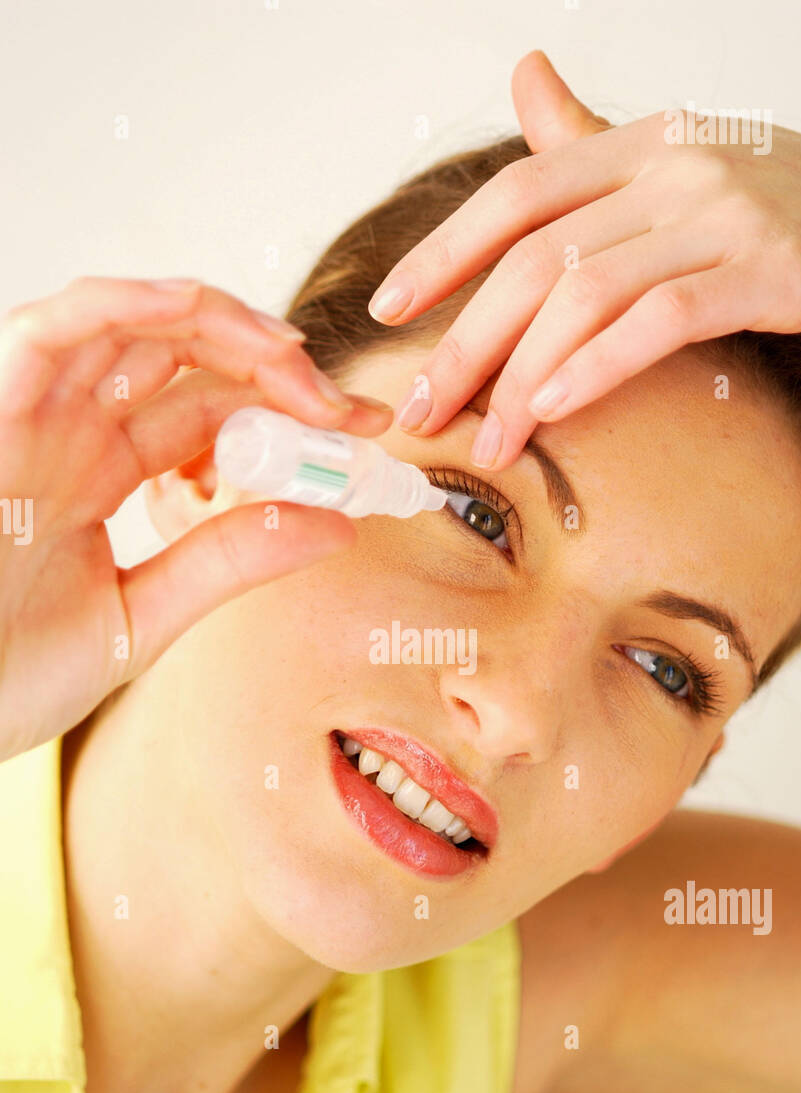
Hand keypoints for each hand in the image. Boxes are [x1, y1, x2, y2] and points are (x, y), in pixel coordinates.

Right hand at [0, 275, 391, 761]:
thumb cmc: (9, 676)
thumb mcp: (141, 618)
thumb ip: (227, 563)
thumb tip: (336, 525)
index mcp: (102, 472)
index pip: (208, 412)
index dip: (288, 412)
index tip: (360, 432)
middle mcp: (71, 430)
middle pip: (183, 354)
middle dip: (272, 366)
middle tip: (340, 406)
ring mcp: (31, 414)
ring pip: (130, 322)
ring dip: (219, 322)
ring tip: (290, 360)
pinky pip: (53, 326)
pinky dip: (125, 304)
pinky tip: (194, 311)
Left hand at [368, 49, 800, 470]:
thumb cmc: (788, 210)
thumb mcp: (685, 162)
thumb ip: (596, 137)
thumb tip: (524, 73)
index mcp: (647, 140)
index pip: (519, 191)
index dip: (444, 250)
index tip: (387, 309)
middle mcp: (679, 165)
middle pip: (537, 254)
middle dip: (466, 341)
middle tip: (423, 408)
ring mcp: (729, 213)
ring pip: (589, 292)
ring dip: (522, 377)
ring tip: (490, 439)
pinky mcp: (775, 270)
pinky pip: (663, 319)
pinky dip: (600, 366)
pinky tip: (556, 409)